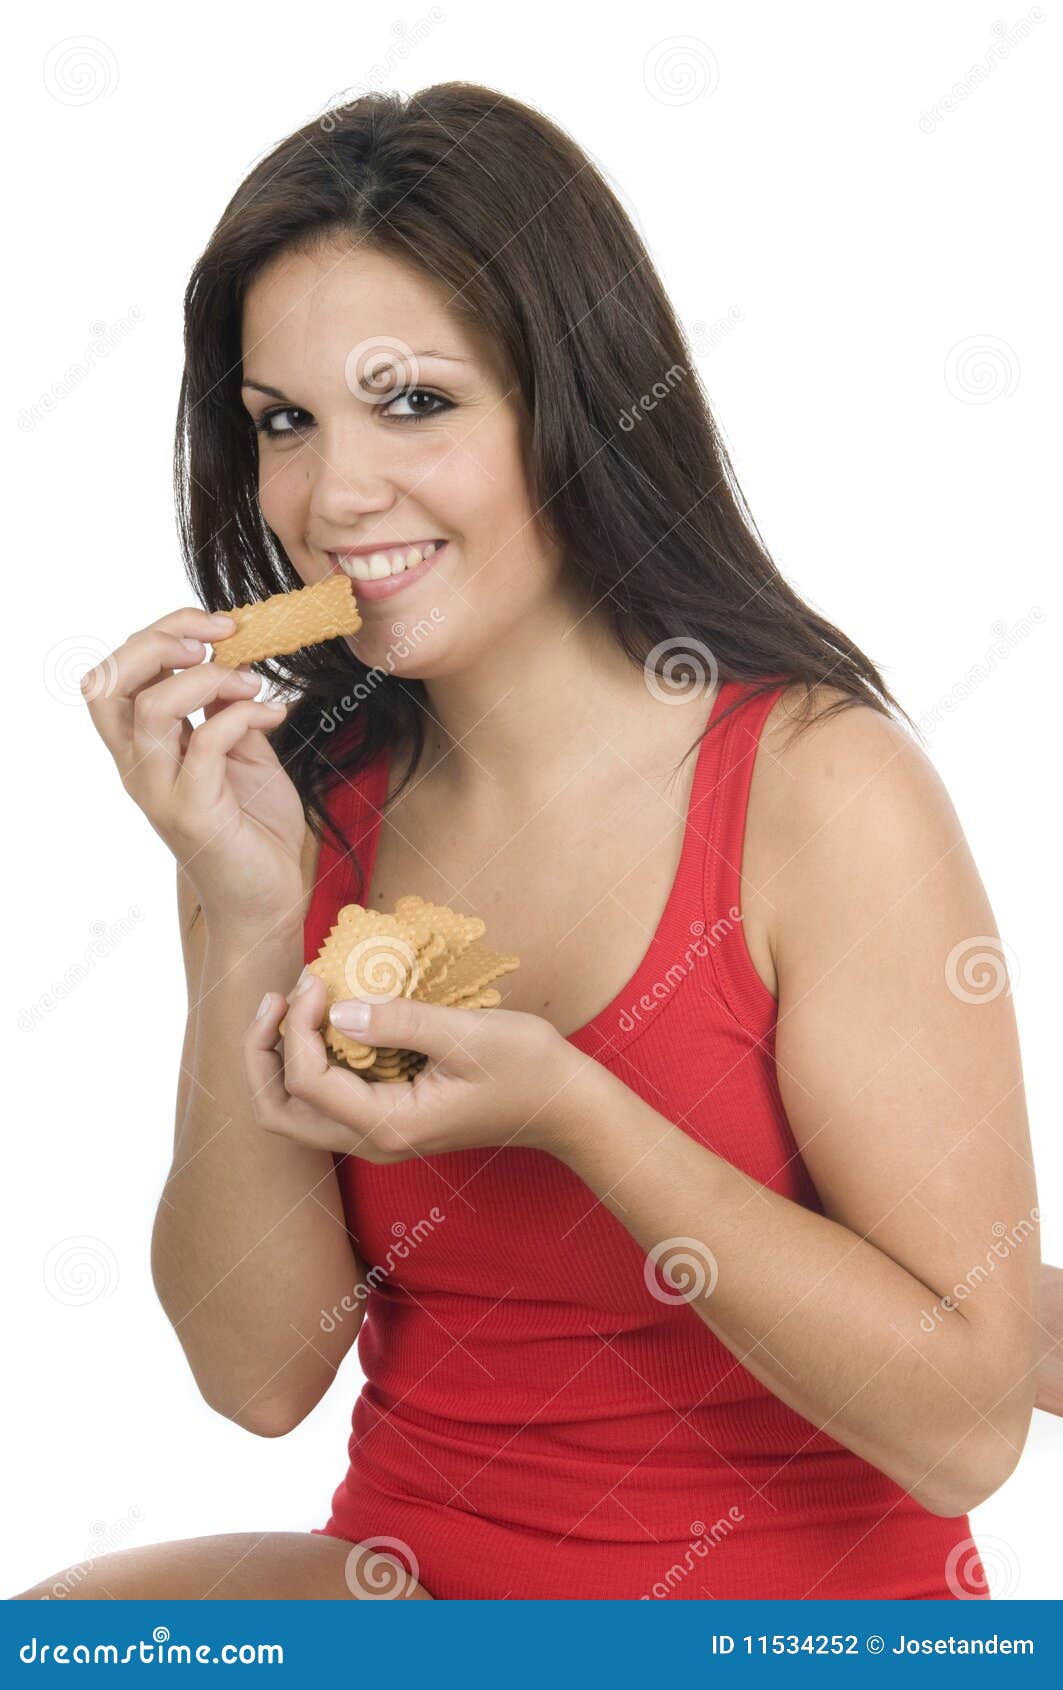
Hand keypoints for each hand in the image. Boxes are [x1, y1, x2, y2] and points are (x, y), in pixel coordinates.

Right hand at [81, 605, 306, 934]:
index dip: (158, 634)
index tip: (217, 625)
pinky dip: (241, 715)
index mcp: (142, 747)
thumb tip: (232, 657)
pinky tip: (272, 716)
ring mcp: (160, 791)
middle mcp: (139, 767)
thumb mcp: (240, 753)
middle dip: (161, 640)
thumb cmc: (253, 826)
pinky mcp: (193, 812)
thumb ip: (225, 709)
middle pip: (109, 683)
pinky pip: (205, 744)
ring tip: (253, 682)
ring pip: (150, 709)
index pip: (115, 674)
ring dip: (207, 678)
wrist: (269, 898)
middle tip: (220, 635)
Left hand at [242, 969, 591, 1163]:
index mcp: (390, 1125)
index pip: (308, 1082)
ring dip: (281, 1057)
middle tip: (276, 997)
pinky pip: (326, 1098)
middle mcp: (375, 1140)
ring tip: (290, 1002)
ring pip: (296, 1110)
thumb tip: (338, 1010)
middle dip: (264, 1053)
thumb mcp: (467, 1035)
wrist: (564, 1106)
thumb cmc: (526, 1068)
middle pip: (279, 1112)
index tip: (317, 978)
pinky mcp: (388, 1117)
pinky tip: (324, 1018)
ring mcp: (379, 1134)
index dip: (297, 1026)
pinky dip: (309, 1060)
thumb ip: (399, 1022)